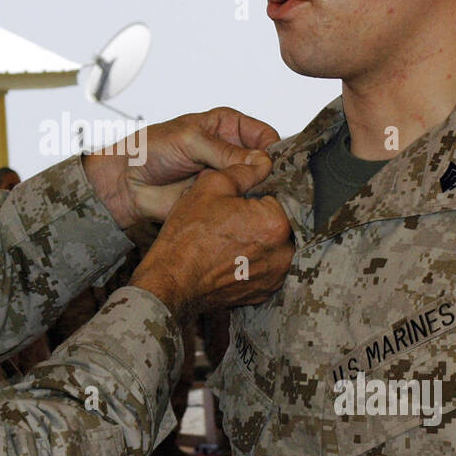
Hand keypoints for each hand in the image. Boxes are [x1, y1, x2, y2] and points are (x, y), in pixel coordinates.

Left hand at [83, 107, 279, 227]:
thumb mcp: (189, 141)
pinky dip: (245, 210)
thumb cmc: (150, 151)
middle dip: (270, 175)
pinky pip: (241, 206)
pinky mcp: (221, 200)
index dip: (273, 150)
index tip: (274, 166)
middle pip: (266, 163)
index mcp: (228, 125)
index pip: (266, 135)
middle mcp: (233, 150)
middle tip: (269, 188)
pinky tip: (245, 214)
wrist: (126, 182)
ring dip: (259, 194)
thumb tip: (262, 161)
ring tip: (255, 202)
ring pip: (257, 186)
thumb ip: (225, 151)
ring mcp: (228, 176)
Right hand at [129, 158, 292, 316]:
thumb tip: (262, 163)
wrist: (172, 281)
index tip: (244, 199)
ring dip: (260, 240)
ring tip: (231, 239)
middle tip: (234, 220)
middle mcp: (283, 252)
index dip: (261, 194)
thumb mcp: (211, 187)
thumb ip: (243, 170)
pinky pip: (266, 269)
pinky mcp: (264, 291)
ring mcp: (275, 276)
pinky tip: (231, 257)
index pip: (281, 196)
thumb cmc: (188, 237)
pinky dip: (253, 261)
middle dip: (262, 218)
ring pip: (275, 247)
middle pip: (281, 223)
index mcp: (276, 222)